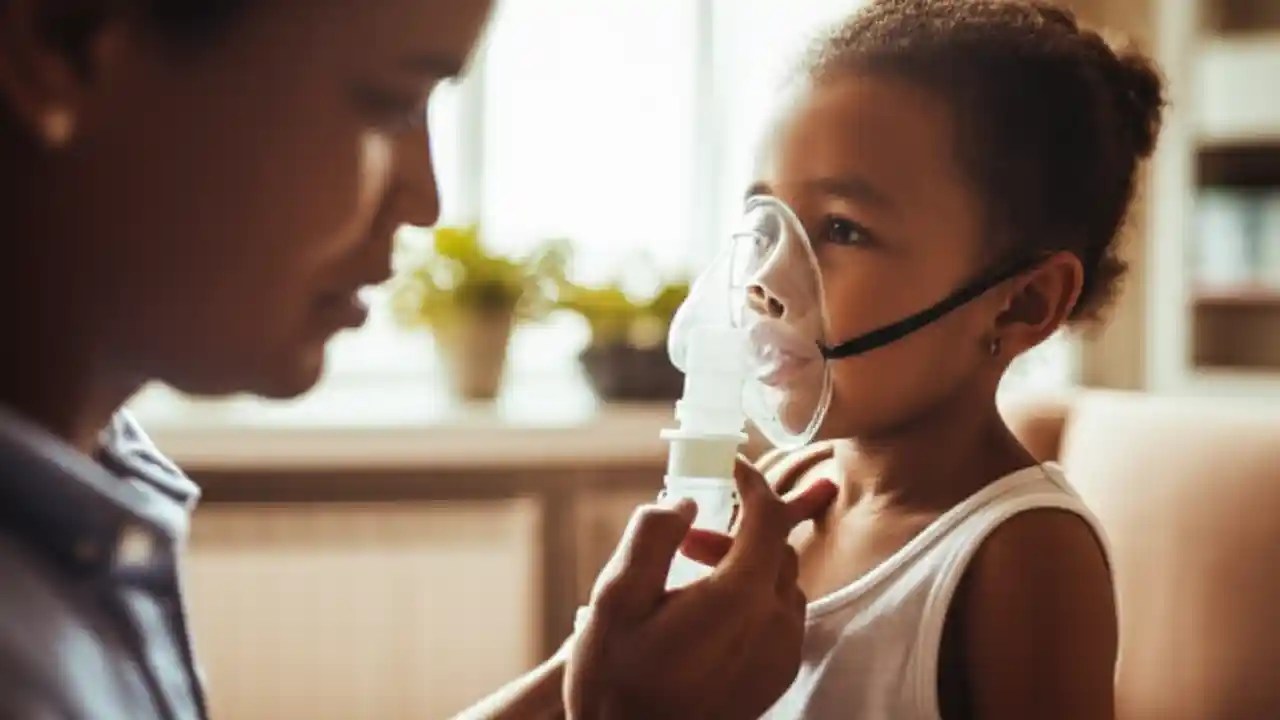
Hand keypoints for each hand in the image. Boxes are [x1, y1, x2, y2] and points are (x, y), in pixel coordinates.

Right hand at [565, 458, 837, 718]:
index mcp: (739, 601)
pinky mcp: (778, 676)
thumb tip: (687, 505)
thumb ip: (652, 538)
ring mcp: (782, 655)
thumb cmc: (616, 681)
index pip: (768, 518)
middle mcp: (775, 626)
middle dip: (737, 528)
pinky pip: (779, 615)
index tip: (727, 467)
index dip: (750, 482)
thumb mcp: (615, 600)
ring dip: (743, 565)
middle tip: (687, 540)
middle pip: (777, 549)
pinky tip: (706, 613)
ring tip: (688, 578)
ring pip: (779, 581)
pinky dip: (752, 597)